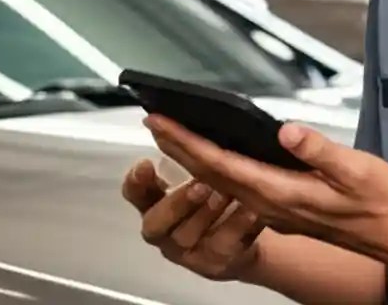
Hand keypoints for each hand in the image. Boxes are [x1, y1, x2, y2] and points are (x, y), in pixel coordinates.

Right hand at [121, 159, 265, 281]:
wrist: (244, 243)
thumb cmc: (217, 200)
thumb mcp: (204, 176)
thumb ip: (191, 157)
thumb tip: (192, 123)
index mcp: (156, 203)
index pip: (136, 194)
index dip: (136, 181)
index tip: (145, 163)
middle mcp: (163, 230)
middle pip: (155, 222)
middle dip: (177, 202)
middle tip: (201, 184)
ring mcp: (186, 251)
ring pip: (186, 236)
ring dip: (206, 213)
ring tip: (227, 193)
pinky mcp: (213, 264)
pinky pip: (222, 247)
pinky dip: (237, 227)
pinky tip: (252, 211)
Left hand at [144, 116, 387, 258]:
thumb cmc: (377, 201)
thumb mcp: (356, 169)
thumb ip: (319, 150)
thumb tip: (286, 131)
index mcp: (280, 192)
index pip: (221, 164)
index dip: (187, 142)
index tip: (162, 123)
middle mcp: (268, 203)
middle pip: (210, 173)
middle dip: (178, 146)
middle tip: (153, 120)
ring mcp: (272, 208)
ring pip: (220, 182)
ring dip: (192, 158)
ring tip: (173, 134)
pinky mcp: (280, 207)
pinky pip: (236, 187)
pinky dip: (215, 167)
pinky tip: (213, 156)